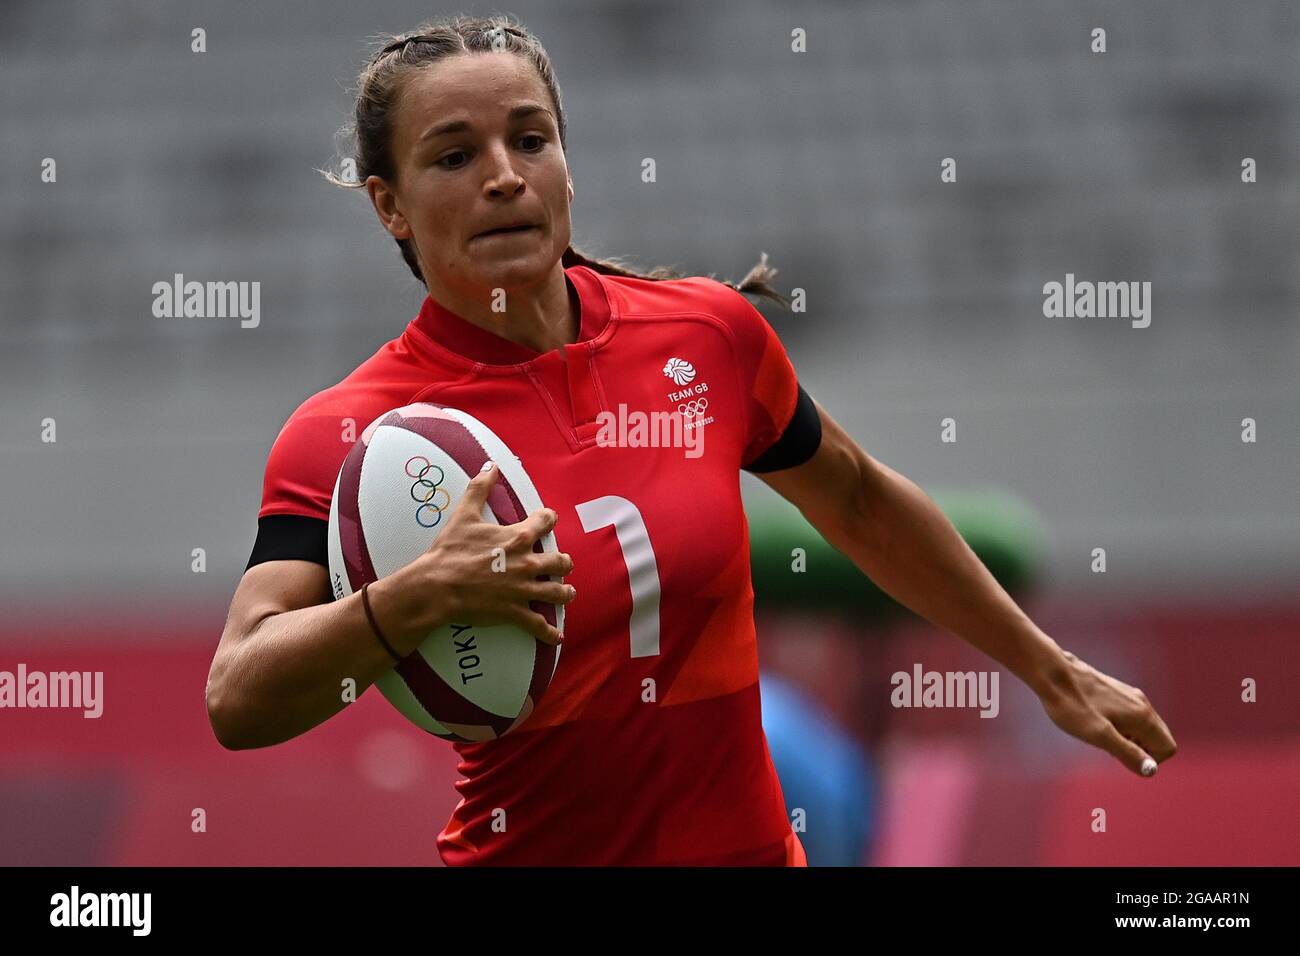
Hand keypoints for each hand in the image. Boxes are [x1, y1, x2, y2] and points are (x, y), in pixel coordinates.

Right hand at [405, 460, 574, 645]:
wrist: (437, 586)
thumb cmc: (450, 550)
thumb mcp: (464, 514)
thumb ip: (480, 488)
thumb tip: (491, 465)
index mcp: (518, 537)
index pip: (545, 522)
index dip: (549, 519)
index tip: (549, 520)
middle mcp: (527, 563)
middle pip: (559, 561)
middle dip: (563, 562)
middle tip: (563, 564)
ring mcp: (523, 589)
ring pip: (557, 592)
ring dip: (564, 593)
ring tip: (568, 593)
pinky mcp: (514, 611)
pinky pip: (538, 625)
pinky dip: (549, 633)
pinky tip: (557, 636)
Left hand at [1037, 649, 1176, 776]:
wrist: (1052, 674)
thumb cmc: (1073, 706)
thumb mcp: (1100, 736)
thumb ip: (1128, 753)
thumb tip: (1151, 770)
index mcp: (1142, 716)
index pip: (1167, 748)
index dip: (1147, 760)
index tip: (1120, 755)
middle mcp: (1142, 703)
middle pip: (1159, 738)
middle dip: (1140, 750)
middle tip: (1109, 747)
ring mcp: (1130, 695)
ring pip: (1143, 728)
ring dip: (1128, 739)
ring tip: (1099, 734)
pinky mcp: (1117, 691)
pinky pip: (1130, 717)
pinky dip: (1120, 728)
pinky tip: (1094, 723)